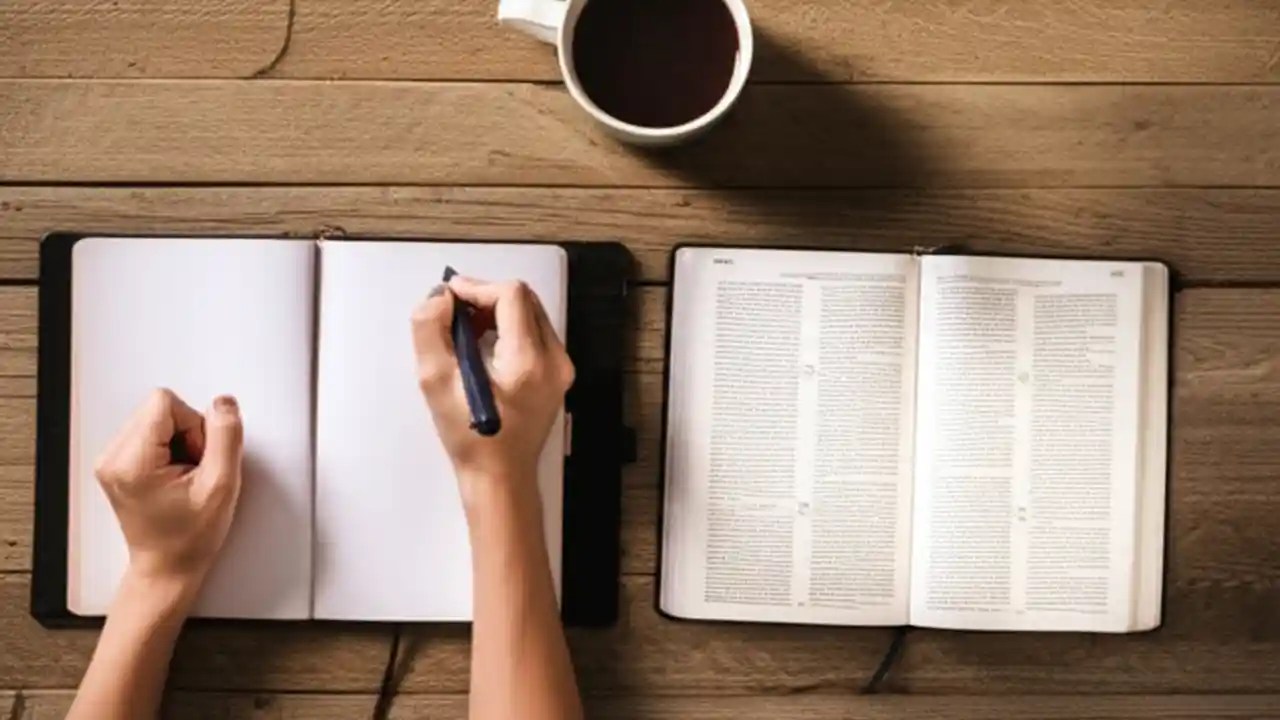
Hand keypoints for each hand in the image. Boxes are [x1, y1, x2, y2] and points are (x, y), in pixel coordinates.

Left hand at [94, 389, 244, 589]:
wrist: (167, 567)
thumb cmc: (189, 538)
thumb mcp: (221, 486)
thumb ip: (226, 437)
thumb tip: (223, 403)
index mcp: (131, 462)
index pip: (165, 402)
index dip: (194, 425)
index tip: (198, 459)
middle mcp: (112, 457)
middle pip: (160, 408)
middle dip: (188, 433)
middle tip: (193, 471)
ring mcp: (111, 460)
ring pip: (157, 418)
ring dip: (181, 441)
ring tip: (184, 477)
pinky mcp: (117, 462)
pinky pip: (150, 432)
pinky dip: (170, 448)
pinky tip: (175, 476)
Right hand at [411, 276, 573, 504]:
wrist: (500, 477)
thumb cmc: (469, 438)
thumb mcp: (436, 382)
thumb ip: (431, 331)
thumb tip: (440, 297)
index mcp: (529, 360)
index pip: (511, 296)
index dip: (477, 288)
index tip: (450, 296)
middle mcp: (554, 359)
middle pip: (524, 300)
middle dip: (486, 298)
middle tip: (455, 312)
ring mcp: (560, 368)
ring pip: (530, 314)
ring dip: (497, 312)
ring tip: (465, 330)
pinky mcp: (557, 375)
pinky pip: (535, 334)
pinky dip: (509, 328)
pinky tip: (483, 346)